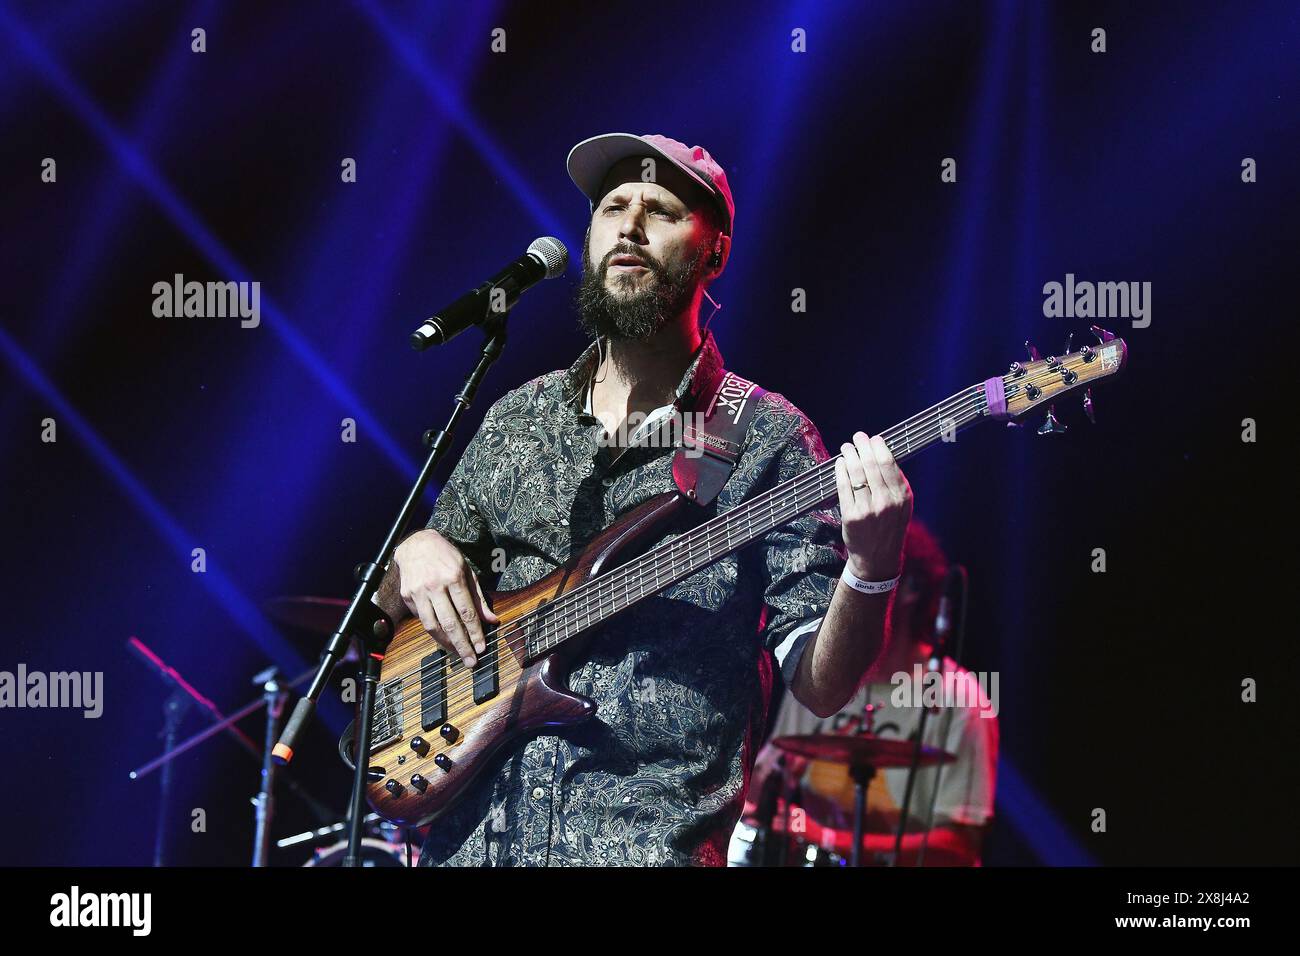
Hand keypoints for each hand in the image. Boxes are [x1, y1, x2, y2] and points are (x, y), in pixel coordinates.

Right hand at [392, 529, 499, 667]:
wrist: (416, 545)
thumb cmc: (446, 557)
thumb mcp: (467, 571)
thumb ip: (478, 597)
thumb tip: (491, 620)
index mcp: (454, 577)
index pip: (467, 611)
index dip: (475, 632)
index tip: (481, 647)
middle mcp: (435, 585)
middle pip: (450, 622)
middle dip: (462, 645)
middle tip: (471, 661)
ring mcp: (418, 591)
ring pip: (432, 626)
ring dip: (446, 644)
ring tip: (458, 654)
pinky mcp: (407, 596)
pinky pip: (422, 620)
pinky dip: (433, 632)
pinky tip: (443, 640)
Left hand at [834, 431, 912, 580]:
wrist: (878, 558)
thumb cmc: (889, 527)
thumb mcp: (901, 505)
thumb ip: (895, 483)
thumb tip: (881, 453)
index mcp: (902, 496)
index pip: (889, 463)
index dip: (878, 446)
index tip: (873, 438)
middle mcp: (887, 502)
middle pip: (871, 464)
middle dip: (862, 446)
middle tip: (857, 437)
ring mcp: (868, 509)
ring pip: (856, 473)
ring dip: (849, 455)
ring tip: (846, 447)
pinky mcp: (852, 516)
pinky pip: (844, 487)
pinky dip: (840, 471)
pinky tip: (840, 463)